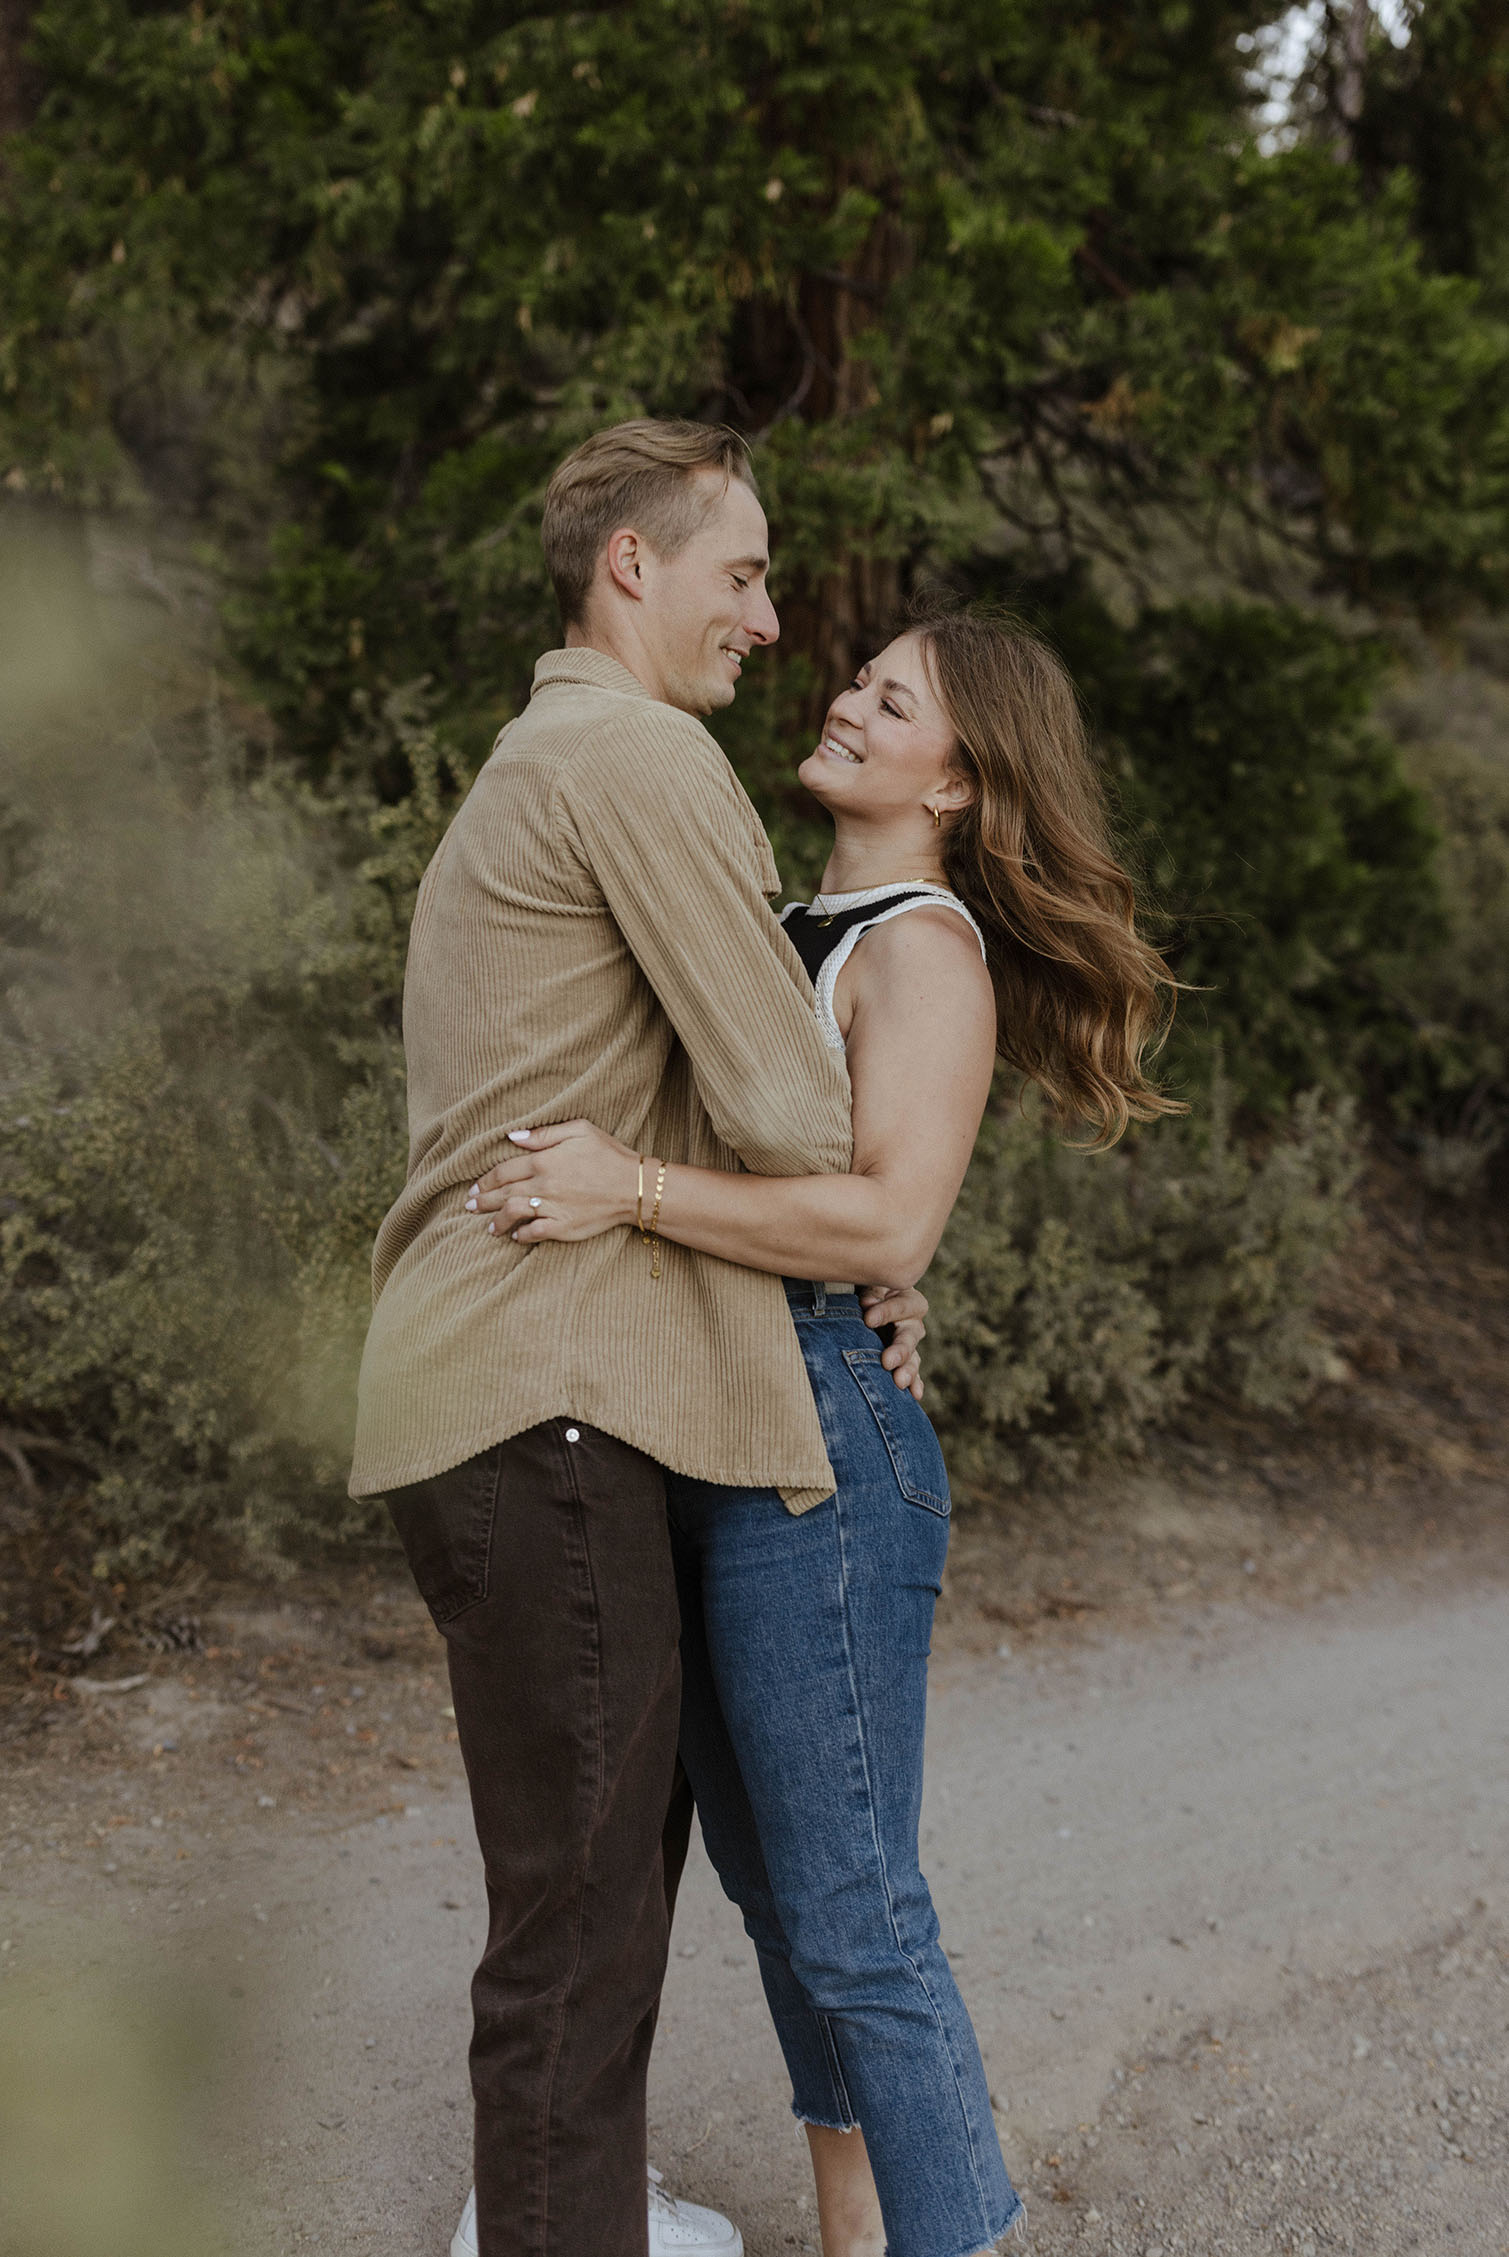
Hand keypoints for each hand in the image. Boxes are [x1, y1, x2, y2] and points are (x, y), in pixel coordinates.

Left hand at [467, 1121, 640, 1243]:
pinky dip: (521, 1236)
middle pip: (503, 1194)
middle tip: (470, 1207)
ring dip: (497, 1222)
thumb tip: (512, 1136)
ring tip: (489, 1228)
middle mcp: (543, 1185)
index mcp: (543, 1160)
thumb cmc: (609, 1154)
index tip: (475, 1188)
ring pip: (513, 1215)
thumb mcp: (580, 1130)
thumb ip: (544, 1133)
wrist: (634, 1186)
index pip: (503, 1171)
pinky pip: (534, 1233)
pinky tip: (515, 1237)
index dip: (485, 1181)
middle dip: (482, 1201)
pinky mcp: (563, 1227)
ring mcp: (552, 1207)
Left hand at [860, 1283, 927, 1399]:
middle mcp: (914, 1324)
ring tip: (900, 1382)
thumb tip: (868, 1305)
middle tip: (887, 1362)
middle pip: (910, 1337)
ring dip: (907, 1370)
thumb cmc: (871, 1290)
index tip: (868, 1319)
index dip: (885, 1312)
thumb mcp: (872, 1285)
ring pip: (913, 1358)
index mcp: (909, 1301)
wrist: (869, 1304)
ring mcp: (910, 1345)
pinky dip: (914, 1383)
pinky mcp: (904, 1361)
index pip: (900, 1306)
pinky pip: (913, 1373)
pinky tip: (915, 1394)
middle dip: (899, 1350)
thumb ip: (872, 1294)